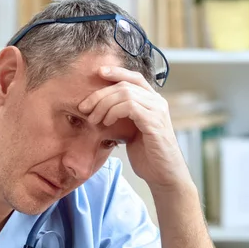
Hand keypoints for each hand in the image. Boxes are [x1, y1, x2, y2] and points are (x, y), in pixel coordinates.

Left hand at [78, 66, 191, 189]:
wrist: (163, 175)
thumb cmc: (147, 155)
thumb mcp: (131, 131)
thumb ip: (122, 117)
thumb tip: (98, 110)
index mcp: (152, 101)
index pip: (134, 78)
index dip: (116, 72)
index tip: (98, 73)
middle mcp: (157, 102)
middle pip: (125, 85)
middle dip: (100, 94)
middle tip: (84, 107)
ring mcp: (158, 111)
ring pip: (126, 94)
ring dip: (104, 104)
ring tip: (94, 119)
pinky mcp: (155, 123)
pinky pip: (131, 106)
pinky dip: (114, 112)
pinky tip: (107, 122)